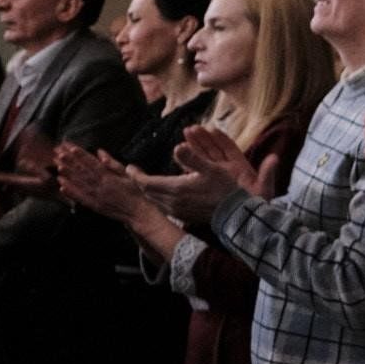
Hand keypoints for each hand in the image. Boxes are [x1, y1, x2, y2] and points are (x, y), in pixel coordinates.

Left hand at [55, 145, 154, 224]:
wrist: (138, 212)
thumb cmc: (134, 192)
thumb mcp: (127, 175)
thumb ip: (113, 163)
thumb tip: (100, 152)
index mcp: (109, 177)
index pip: (92, 163)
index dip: (81, 154)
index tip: (70, 147)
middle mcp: (101, 185)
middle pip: (83, 171)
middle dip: (70, 161)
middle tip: (58, 152)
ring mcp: (96, 196)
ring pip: (79, 183)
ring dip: (68, 174)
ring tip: (57, 165)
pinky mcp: (94, 206)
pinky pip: (80, 198)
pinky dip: (71, 192)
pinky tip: (62, 186)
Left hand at [135, 124, 272, 224]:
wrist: (234, 214)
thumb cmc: (224, 189)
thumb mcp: (212, 169)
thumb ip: (193, 158)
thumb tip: (177, 146)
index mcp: (176, 188)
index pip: (147, 183)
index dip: (136, 175)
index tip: (129, 168)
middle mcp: (172, 202)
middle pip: (148, 192)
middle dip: (140, 182)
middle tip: (135, 174)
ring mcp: (177, 211)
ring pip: (154, 200)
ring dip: (149, 191)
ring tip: (147, 182)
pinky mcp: (183, 217)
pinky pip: (163, 207)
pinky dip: (158, 198)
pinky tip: (163, 194)